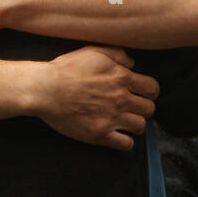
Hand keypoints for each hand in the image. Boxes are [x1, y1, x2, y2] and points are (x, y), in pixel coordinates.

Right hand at [32, 46, 158, 151]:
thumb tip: (133, 63)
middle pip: (149, 109)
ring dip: (136, 125)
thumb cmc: (67, 69)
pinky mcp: (100, 134)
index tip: (142, 95)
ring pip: (140, 126)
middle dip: (143, 109)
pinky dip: (126, 142)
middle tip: (133, 110)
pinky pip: (125, 144)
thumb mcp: (94, 51)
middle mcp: (121, 99)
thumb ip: (118, 54)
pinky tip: (119, 137)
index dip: (149, 92)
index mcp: (122, 78)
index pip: (153, 89)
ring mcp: (111, 117)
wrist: (45, 89)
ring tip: (126, 124)